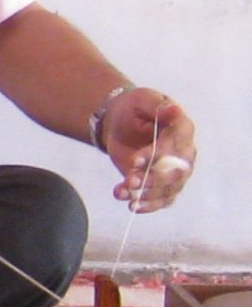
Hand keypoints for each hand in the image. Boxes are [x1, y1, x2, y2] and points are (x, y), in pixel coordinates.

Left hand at [101, 88, 195, 212]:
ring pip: (168, 190)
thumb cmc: (134, 108)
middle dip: (152, 179)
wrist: (121, 123)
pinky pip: (162, 200)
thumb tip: (175, 109)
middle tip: (130, 181)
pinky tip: (131, 205)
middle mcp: (185, 153)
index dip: (157, 155)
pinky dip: (147, 205)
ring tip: (123, 193)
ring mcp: (177, 171)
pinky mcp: (164, 185)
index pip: (175, 146)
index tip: (135, 160)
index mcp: (183, 130)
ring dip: (146, 195)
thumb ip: (158, 107)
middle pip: (176, 173)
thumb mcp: (143, 101)